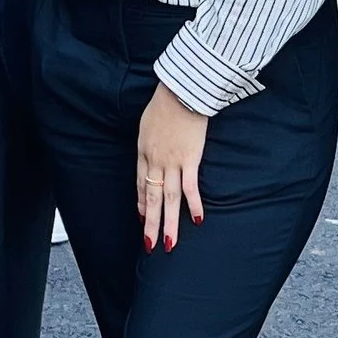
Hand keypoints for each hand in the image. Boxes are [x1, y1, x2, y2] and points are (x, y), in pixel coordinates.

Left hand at [137, 82, 209, 252]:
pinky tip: (197, 220)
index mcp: (143, 153)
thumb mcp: (147, 124)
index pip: (140, 184)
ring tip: (170, 243)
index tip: (143, 218)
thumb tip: (153, 149)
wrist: (179, 92)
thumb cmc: (164, 104)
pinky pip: (190, 187)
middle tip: (151, 245)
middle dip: (151, 224)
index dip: (141, 204)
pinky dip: (194, 204)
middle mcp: (155, 162)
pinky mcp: (190, 159)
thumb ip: (150, 140)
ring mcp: (172, 162)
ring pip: (169, 199)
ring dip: (169, 222)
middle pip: (152, 198)